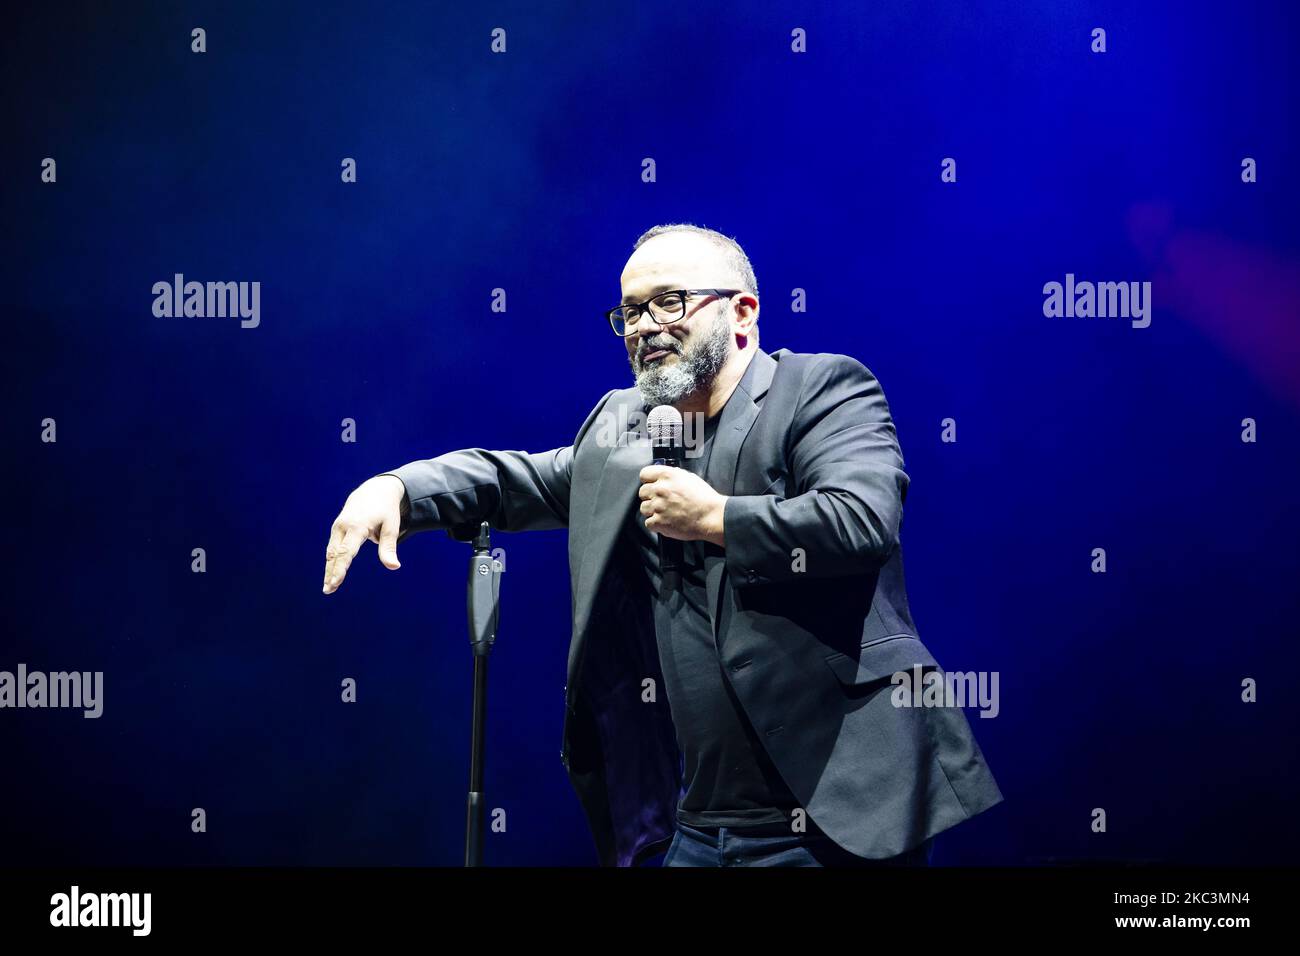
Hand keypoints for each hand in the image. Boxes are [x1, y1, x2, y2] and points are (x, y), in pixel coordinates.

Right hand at [323, 474, 406, 593]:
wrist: (375, 490)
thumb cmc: (386, 510)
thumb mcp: (391, 526)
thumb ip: (389, 547)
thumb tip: (394, 566)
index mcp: (357, 526)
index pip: (346, 551)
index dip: (340, 568)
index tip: (336, 582)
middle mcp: (343, 526)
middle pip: (335, 553)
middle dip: (331, 572)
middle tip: (328, 590)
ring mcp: (338, 526)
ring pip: (331, 552)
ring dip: (329, 570)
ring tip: (328, 588)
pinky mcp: (337, 528)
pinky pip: (333, 548)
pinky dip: (331, 562)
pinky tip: (331, 576)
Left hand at [637, 465, 726, 546]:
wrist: (711, 516)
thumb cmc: (704, 498)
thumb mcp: (690, 478)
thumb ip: (674, 475)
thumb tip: (664, 476)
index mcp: (667, 476)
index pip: (644, 474)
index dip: (648, 480)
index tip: (651, 485)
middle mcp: (660, 489)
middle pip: (642, 492)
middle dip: (650, 496)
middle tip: (661, 501)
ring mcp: (658, 506)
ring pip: (643, 508)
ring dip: (652, 511)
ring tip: (665, 512)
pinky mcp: (659, 522)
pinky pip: (648, 523)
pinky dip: (656, 524)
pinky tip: (666, 521)